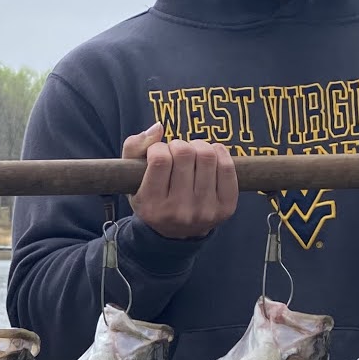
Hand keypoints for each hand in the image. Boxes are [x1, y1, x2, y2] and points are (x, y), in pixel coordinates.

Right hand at [125, 122, 236, 240]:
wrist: (175, 232)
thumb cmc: (152, 196)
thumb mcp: (131, 177)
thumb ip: (134, 147)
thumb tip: (158, 127)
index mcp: (152, 206)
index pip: (160, 159)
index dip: (159, 147)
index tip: (157, 152)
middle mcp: (179, 211)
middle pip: (185, 154)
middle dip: (179, 145)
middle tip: (176, 152)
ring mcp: (204, 211)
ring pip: (207, 156)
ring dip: (198, 146)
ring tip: (192, 153)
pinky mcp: (225, 208)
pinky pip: (227, 167)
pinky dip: (219, 152)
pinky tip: (211, 154)